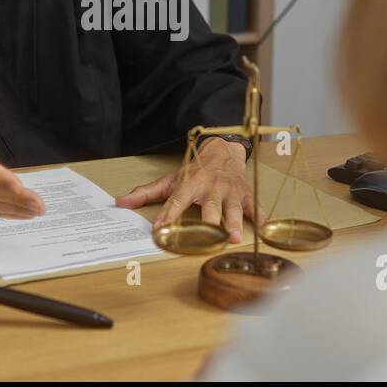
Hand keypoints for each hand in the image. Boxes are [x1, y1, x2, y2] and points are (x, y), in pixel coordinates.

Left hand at [115, 137, 253, 242]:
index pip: (177, 201)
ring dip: (234, 223)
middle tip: (204, 238)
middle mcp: (211, 187)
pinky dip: (262, 218)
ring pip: (233, 208)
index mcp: (191, 183)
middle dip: (207, 223)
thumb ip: (146, 193)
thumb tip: (121, 203)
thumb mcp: (171, 179)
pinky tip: (265, 230)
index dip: (168, 215)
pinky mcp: (246, 194)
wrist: (223, 149)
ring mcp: (231, 191)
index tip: (160, 231)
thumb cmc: (195, 170)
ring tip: (234, 238)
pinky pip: (255, 207)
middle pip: (209, 207)